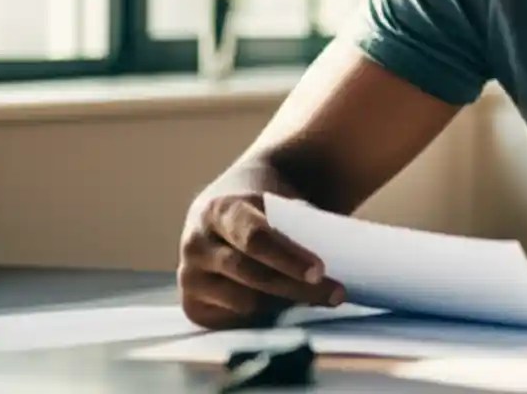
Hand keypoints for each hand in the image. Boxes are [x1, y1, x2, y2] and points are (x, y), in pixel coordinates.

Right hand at [178, 193, 344, 328]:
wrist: (225, 214)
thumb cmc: (262, 210)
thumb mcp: (277, 206)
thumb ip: (297, 229)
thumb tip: (328, 269)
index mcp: (219, 210)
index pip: (255, 238)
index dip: (289, 257)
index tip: (321, 270)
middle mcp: (196, 244)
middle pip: (252, 275)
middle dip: (297, 287)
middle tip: (336, 294)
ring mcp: (189, 276)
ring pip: (244, 303)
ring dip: (285, 305)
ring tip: (317, 301)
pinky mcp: (192, 304)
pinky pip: (234, 320)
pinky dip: (264, 317)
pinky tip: (287, 309)